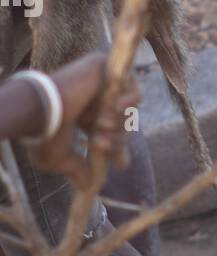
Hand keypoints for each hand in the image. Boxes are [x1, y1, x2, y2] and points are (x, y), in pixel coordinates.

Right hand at [26, 52, 139, 187]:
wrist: (44, 108)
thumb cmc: (45, 133)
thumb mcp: (58, 159)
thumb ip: (76, 169)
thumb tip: (86, 186)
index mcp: (80, 118)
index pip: (107, 133)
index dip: (117, 150)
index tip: (120, 165)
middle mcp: (92, 102)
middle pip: (121, 126)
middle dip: (115, 140)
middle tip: (99, 143)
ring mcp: (101, 85)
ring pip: (126, 111)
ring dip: (117, 123)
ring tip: (98, 125)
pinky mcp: (108, 69)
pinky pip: (133, 87)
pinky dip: (128, 101)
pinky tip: (112, 107)